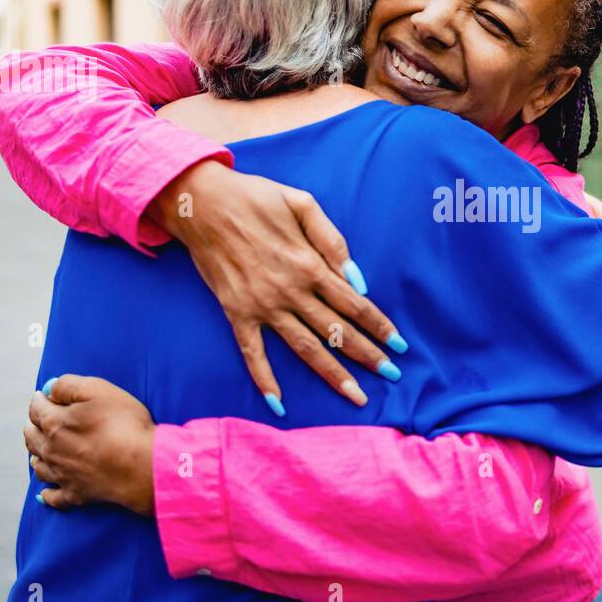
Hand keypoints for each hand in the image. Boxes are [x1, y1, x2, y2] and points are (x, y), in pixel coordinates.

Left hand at [25, 375, 155, 513]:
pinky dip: (46, 494)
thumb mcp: (99, 390)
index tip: (44, 396)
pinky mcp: (75, 494)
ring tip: (38, 451)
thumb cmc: (125, 424)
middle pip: (32, 437)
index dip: (39, 400)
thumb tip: (48, 389)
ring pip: (38, 465)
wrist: (142, 465)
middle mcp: (51, 450)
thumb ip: (68, 385)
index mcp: (54, 423)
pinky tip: (44, 493)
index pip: (36, 409)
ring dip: (36, 455)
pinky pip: (53, 497)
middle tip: (38, 421)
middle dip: (33, 426)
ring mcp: (62, 474)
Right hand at [146, 160, 407, 410]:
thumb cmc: (256, 198)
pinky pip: (253, 353)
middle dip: (368, 356)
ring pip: (305, 349)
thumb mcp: (302, 203)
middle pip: (337, 332)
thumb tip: (358, 279)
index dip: (379, 326)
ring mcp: (262, 306)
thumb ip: (333, 240)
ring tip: (357, 397)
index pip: (355, 304)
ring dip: (333, 375)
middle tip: (392, 374)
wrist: (202, 204)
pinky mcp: (236, 313)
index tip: (399, 345)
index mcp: (309, 264)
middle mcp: (290, 291)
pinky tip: (279, 404)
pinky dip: (265, 379)